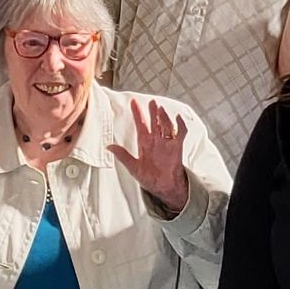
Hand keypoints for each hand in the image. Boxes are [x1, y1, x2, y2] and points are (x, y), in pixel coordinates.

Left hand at [108, 98, 191, 214]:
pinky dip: (180, 125)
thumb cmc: (149, 177)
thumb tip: (109, 147)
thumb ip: (122, 155)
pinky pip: (180, 133)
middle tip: (151, 101)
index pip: (140, 124)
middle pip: (154, 121)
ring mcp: (166, 143)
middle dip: (152, 111)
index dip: (137, 113)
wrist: (163, 187)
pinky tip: (177, 118)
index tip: (133, 102)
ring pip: (166, 125)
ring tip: (160, 109)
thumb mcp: (133, 167)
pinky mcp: (176, 147)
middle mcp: (156, 140)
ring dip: (163, 117)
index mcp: (144, 143)